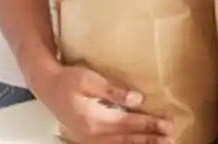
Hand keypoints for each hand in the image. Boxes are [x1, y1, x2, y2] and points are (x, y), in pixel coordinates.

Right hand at [32, 61, 172, 142]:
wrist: (46, 85)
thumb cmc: (69, 79)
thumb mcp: (91, 80)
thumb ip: (113, 91)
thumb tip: (137, 99)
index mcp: (93, 120)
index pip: (128, 124)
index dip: (149, 124)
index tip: (167, 123)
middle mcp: (91, 134)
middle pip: (126, 139)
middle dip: (150, 139)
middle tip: (171, 138)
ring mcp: (87, 138)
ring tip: (160, 143)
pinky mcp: (87, 137)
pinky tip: (138, 143)